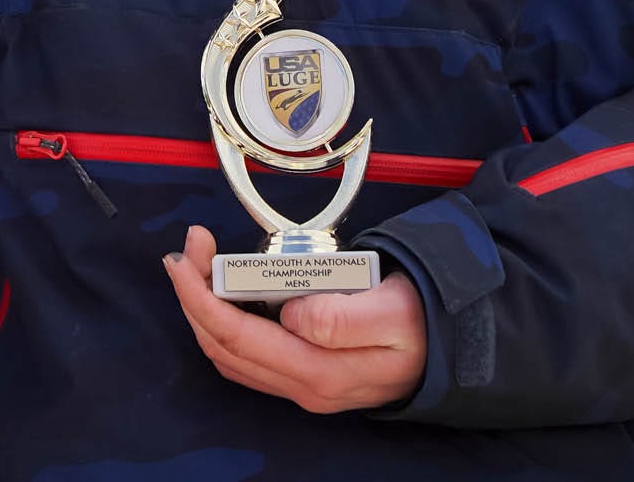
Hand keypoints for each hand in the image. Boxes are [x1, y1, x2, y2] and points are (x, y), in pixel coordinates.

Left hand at [162, 224, 426, 410]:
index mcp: (318, 372)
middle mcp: (303, 386)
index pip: (237, 337)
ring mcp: (302, 385)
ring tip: (197, 262)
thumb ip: (342, 319)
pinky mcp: (305, 375)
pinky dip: (224, 323)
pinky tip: (223, 292)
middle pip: (223, 346)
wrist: (449, 349)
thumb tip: (291, 316)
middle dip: (193, 296)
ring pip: (230, 354)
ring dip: (203, 309)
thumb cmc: (422, 324)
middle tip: (187, 247)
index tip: (185, 255)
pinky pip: (248, 356)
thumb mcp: (393, 314)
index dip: (200, 297)